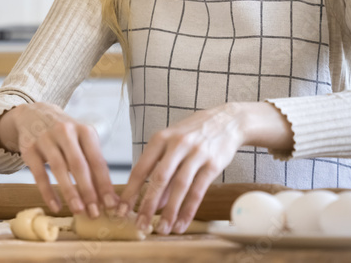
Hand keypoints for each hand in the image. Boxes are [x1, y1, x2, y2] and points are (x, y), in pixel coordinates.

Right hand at [0, 102, 116, 218]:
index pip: (96, 160)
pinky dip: (47, 192)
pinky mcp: (29, 148)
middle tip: (95, 212)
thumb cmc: (66, 135)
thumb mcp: (82, 142)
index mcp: (84, 130)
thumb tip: (109, 199)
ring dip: (70, 192)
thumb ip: (94, 166)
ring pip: (59, 168)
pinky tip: (55, 206)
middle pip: (78, 164)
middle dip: (88, 190)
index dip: (104, 184)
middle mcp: (65, 131)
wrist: (34, 115)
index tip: (111, 204)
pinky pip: (39, 173)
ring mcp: (45, 139)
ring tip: (78, 211)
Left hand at [116, 104, 244, 233]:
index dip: (131, 191)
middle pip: (159, 178)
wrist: (228, 121)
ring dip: (169, 211)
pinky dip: (189, 210)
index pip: (141, 168)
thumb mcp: (173, 144)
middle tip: (140, 225)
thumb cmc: (194, 134)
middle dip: (147, 204)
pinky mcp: (213, 164)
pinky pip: (198, 191)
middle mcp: (177, 144)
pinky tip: (181, 223)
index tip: (121, 209)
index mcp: (161, 138)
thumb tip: (153, 202)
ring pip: (179, 187)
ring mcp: (196, 153)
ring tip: (162, 229)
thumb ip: (162, 169)